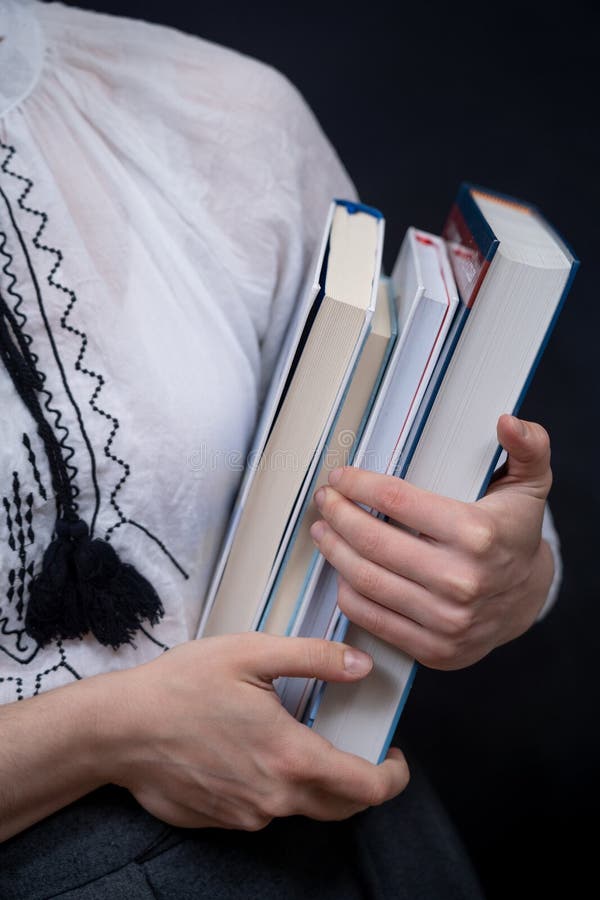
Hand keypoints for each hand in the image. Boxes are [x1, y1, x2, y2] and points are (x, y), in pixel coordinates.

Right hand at [99, 633, 408, 829]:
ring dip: (315, 781)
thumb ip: (314, 659)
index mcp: (291, 757)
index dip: (393, 775)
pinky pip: (266, 810)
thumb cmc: (182, 686)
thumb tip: (362, 667)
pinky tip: (254, 751)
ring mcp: (247, 815)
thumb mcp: (252, 654)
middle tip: (358, 748)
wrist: (119, 729)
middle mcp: (275, 798)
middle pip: (343, 806)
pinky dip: (276, 787)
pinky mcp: (223, 821)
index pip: (368, 788)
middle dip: (362, 782)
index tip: (395, 756)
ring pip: (303, 808)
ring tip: (298, 738)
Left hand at [309, 414, 554, 669]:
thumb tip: (507, 421)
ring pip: (367, 580)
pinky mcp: (434, 648)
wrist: (527, 599)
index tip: (340, 477)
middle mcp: (461, 581)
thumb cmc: (515, 533)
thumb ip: (527, 446)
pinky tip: (342, 570)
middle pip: (373, 542)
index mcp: (478, 534)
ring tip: (323, 531)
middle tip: (324, 501)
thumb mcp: (529, 484)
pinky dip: (348, 593)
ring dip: (334, 551)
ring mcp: (447, 620)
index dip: (359, 484)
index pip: (396, 501)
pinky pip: (372, 618)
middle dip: (337, 515)